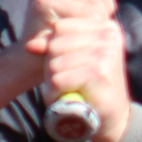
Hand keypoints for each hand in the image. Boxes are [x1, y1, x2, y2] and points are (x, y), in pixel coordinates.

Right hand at [22, 0, 131, 56]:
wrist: (41, 54)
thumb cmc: (67, 21)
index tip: (96, 2)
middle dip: (104, 2)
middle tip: (97, 20)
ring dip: (100, 15)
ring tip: (90, 27)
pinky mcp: (43, 0)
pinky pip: (85, 10)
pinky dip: (91, 24)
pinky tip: (84, 34)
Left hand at [42, 12, 133, 141]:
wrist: (112, 116)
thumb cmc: (88, 84)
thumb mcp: (71, 58)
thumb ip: (52, 46)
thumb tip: (30, 45)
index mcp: (105, 26)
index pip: (60, 27)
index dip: (54, 47)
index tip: (69, 64)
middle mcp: (108, 36)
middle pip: (55, 44)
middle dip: (53, 66)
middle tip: (69, 80)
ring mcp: (105, 53)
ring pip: (54, 64)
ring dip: (54, 82)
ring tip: (69, 89)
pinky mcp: (99, 73)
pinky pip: (58, 80)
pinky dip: (56, 93)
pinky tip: (68, 97)